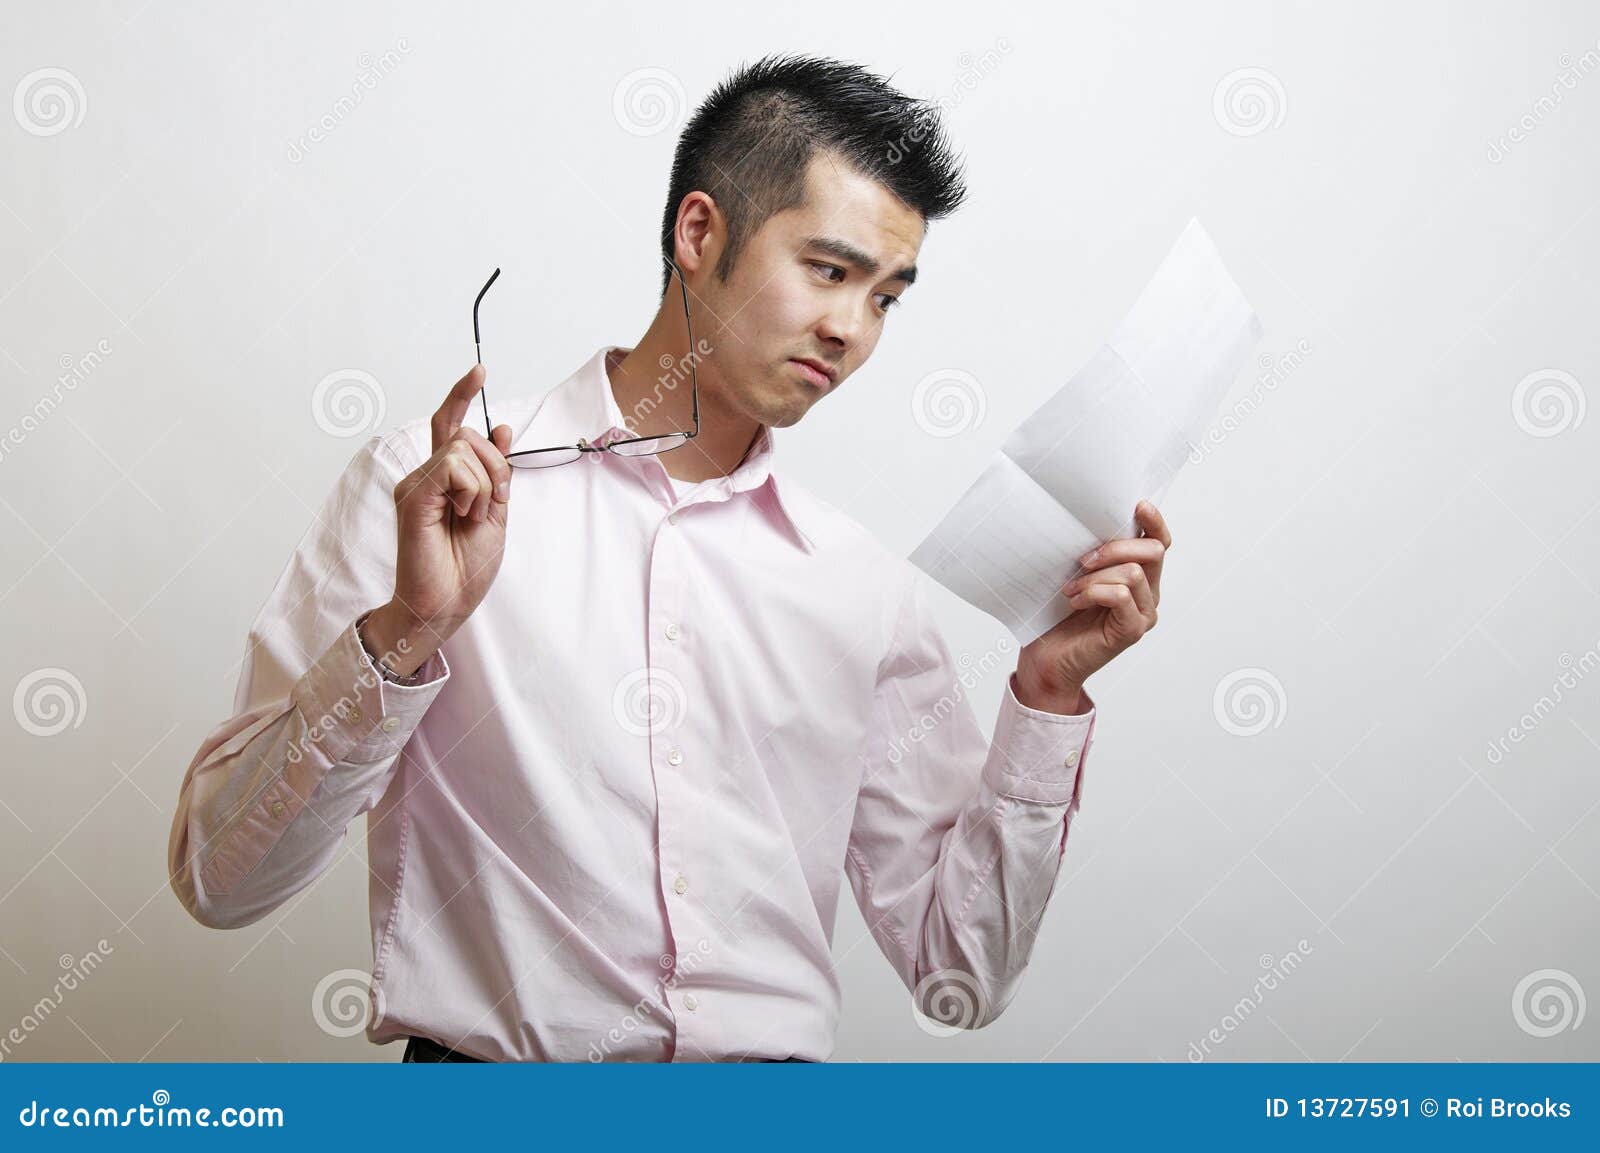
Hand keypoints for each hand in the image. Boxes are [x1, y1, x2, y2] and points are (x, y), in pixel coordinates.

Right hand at [362, 365, 513, 675]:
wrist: (447, 603)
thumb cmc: (466, 566)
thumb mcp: (496, 512)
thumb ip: (497, 472)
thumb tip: (501, 428)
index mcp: (444, 479)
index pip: (450, 426)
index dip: (463, 395)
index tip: (480, 370)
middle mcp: (424, 476)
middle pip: (467, 435)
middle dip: (495, 466)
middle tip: (489, 507)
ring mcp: (415, 484)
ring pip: (463, 450)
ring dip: (484, 486)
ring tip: (470, 519)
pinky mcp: (412, 496)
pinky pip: (453, 468)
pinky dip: (471, 491)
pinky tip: (462, 515)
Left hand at [1014, 501, 1170, 711]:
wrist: (1046, 658)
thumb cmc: (1058, 615)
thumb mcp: (1078, 574)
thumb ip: (1095, 552)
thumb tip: (1090, 519)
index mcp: (1140, 576)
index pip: (1160, 542)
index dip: (1154, 521)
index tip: (1137, 505)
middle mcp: (1149, 594)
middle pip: (1153, 551)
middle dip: (1115, 547)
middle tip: (1083, 560)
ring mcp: (1143, 613)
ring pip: (1133, 572)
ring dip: (1097, 575)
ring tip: (1072, 588)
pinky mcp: (1132, 631)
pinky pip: (1121, 595)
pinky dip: (1094, 592)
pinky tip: (1076, 601)